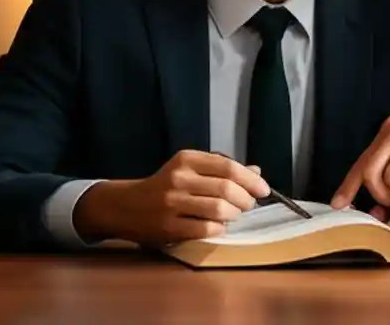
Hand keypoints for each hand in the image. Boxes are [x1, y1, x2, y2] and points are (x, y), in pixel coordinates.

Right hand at [73, 150, 270, 244]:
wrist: (126, 206)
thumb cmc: (165, 186)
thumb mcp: (190, 169)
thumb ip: (221, 169)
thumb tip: (256, 172)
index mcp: (187, 159)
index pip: (228, 167)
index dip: (251, 179)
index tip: (263, 189)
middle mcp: (179, 178)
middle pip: (227, 189)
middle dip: (246, 200)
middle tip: (248, 205)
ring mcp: (172, 203)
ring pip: (219, 209)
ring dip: (234, 215)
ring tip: (233, 215)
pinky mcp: (168, 226)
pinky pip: (205, 229)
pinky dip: (219, 229)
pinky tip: (218, 226)